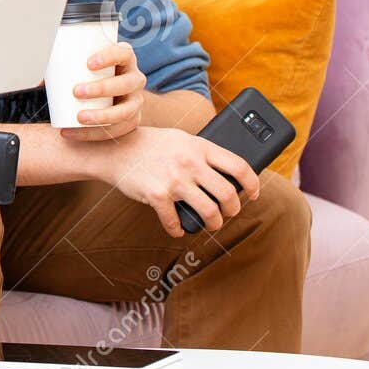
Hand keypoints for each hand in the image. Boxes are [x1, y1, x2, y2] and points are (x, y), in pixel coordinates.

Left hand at [59, 41, 145, 141]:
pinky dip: (94, 134)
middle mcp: (135, 79)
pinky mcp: (132, 120)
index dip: (109, 57)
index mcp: (125, 59)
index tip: (88, 63)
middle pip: (126, 83)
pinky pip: (118, 130)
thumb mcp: (81, 64)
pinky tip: (74, 133)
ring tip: (79, 117)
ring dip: (102, 116)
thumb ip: (60, 64)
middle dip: (102, 88)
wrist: (112, 94)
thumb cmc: (90, 75)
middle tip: (76, 92)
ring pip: (126, 110)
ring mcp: (136, 101)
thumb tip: (34, 77)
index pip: (123, 54)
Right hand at [98, 126, 260, 236]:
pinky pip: (175, 222)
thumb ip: (203, 153)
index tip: (253, 194)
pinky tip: (177, 227)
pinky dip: (179, 230)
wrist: (116, 149)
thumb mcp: (181, 139)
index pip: (239, 167)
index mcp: (199, 146)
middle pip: (228, 195)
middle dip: (233, 210)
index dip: (252, 184)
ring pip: (210, 212)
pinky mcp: (157, 195)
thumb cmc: (152, 145)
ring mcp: (174, 179)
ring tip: (210, 223)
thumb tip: (231, 174)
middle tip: (228, 213)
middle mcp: (190, 162)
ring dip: (214, 224)